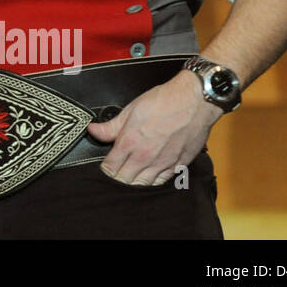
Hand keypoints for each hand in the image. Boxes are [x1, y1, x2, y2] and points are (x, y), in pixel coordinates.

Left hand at [86, 70, 223, 184]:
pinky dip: (153, 182)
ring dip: (134, 182)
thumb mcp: (131, 109)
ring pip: (143, 185)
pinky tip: (149, 177)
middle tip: (115, 173)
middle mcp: (145, 156)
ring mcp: (162, 163)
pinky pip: (162, 181)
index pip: (110, 167)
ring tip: (130, 177)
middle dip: (117, 178)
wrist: (194, 101)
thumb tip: (92, 130)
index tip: (105, 166)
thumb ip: (110, 126)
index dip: (105, 169)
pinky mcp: (178, 165)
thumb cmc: (163, 101)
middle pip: (124, 180)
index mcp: (130, 142)